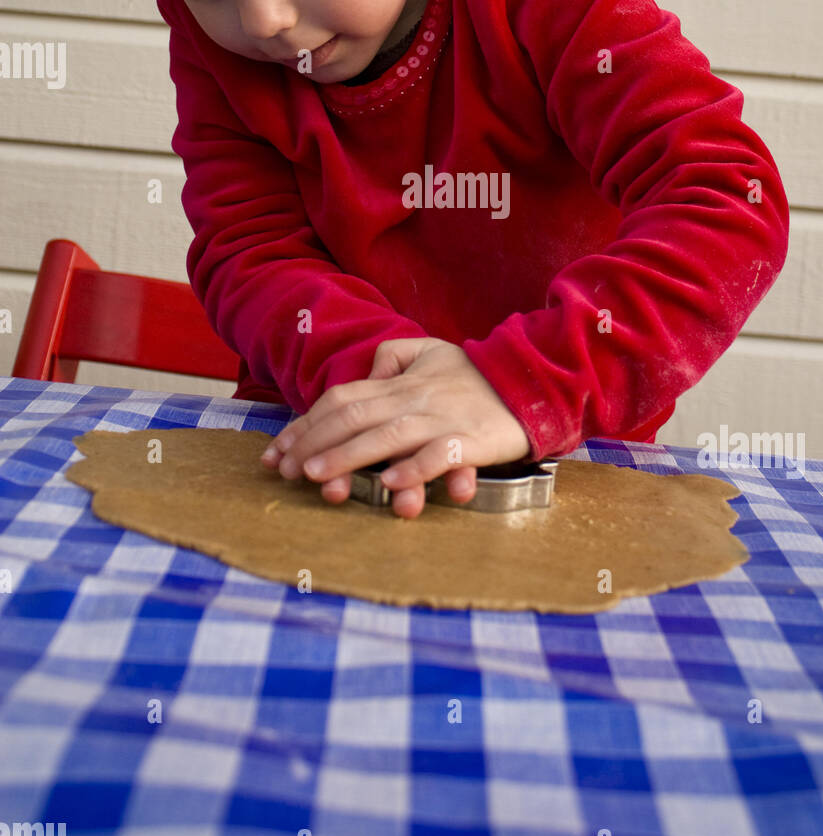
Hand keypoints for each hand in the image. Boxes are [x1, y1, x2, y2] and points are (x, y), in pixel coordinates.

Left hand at [260, 337, 530, 517]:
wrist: (532, 381)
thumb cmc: (476, 375)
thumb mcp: (431, 350)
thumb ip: (393, 356)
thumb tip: (366, 369)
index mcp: (399, 382)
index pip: (341, 398)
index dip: (305, 424)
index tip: (277, 452)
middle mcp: (413, 399)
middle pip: (354, 416)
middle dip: (314, 443)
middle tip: (285, 470)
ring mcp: (442, 419)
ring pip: (388, 436)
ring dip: (349, 456)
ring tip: (319, 477)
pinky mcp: (471, 440)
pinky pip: (440, 454)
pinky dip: (415, 468)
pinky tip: (391, 485)